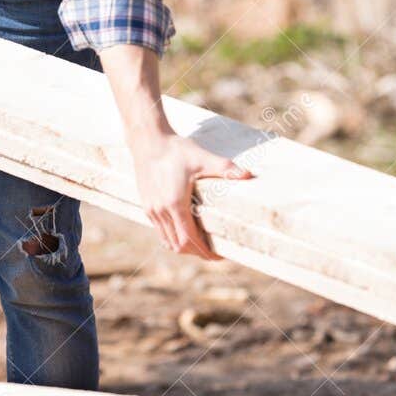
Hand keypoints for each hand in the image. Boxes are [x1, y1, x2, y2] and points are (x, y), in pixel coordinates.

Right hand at [131, 132, 250, 259]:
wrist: (148, 140)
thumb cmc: (176, 149)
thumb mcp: (202, 158)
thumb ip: (225, 168)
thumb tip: (248, 175)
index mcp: (175, 204)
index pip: (190, 240)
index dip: (205, 252)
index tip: (219, 255)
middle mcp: (161, 211)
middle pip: (179, 245)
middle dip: (197, 253)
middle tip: (214, 252)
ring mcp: (151, 209)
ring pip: (167, 240)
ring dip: (184, 246)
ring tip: (200, 245)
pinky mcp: (146, 205)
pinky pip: (159, 230)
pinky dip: (172, 236)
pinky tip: (183, 230)